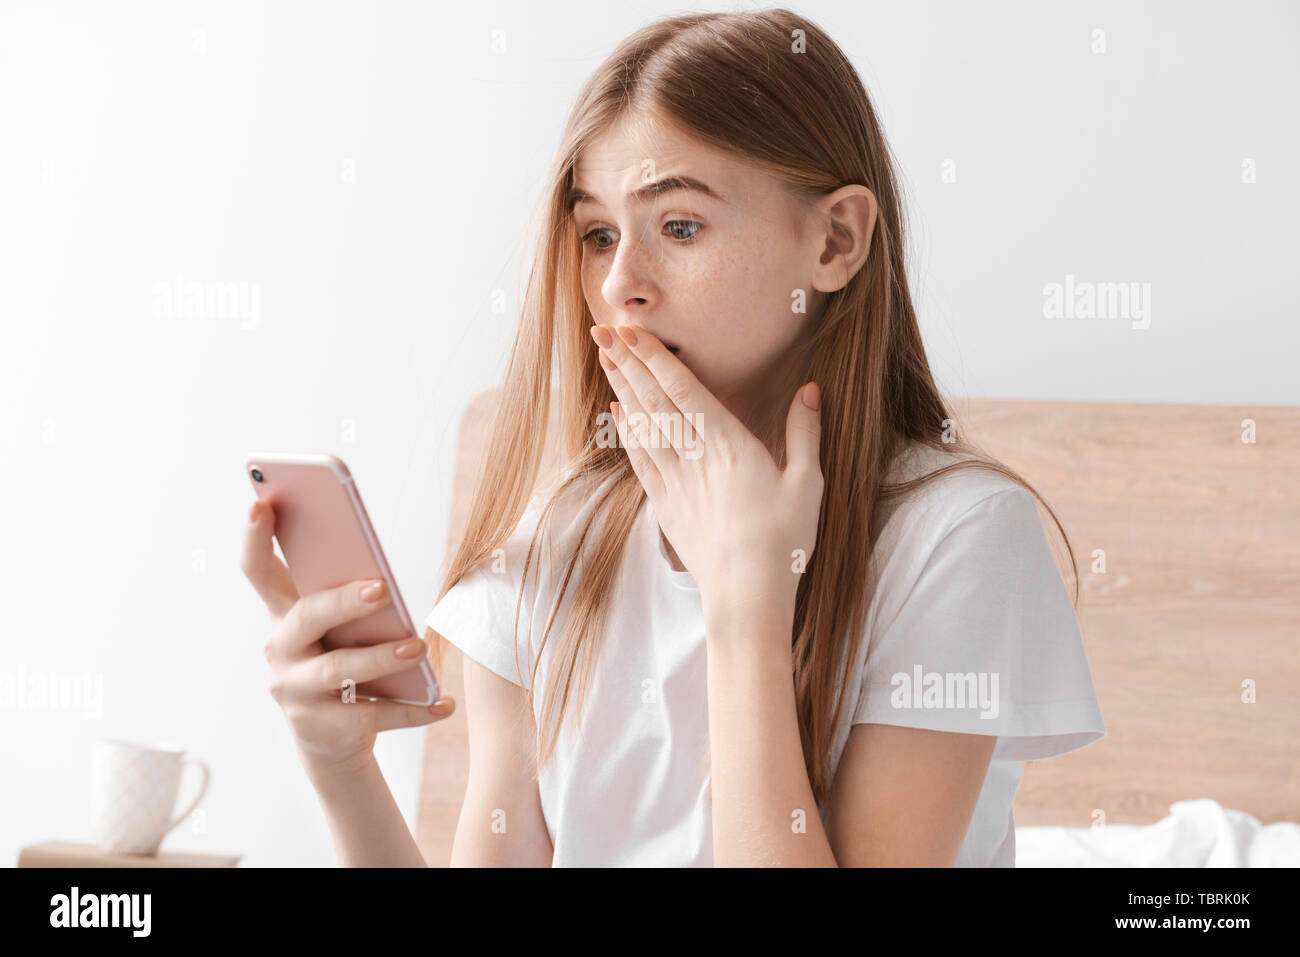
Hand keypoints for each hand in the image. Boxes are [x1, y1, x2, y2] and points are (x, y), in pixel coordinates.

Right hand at [240, 499, 455, 774]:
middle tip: (381, 588)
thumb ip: (348, 598)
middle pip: (305, 618)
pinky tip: (444, 704)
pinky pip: (373, 716)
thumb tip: (380, 579)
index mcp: (283, 614)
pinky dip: (413, 710)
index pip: (257, 570)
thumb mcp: (341, 629)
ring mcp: (296, 693)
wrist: (334, 738)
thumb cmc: (343, 662)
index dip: (254, 537)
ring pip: (338, 670)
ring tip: (418, 647)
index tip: (262, 503)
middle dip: (342, 601)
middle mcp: (280, 650)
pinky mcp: (322, 729)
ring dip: (381, 657)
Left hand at [590, 322, 824, 627]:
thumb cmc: (783, 541)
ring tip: (605, 357)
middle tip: (602, 329)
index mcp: (729, 445)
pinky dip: (628, 432)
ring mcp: (675, 482)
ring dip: (622, 388)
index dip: (655, 357)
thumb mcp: (808, 483)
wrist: (746, 598)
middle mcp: (694, 458)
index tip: (632, 330)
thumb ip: (805, 433)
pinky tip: (619, 413)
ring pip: (642, 424)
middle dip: (628, 361)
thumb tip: (810, 390)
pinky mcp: (667, 506)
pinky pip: (641, 460)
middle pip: (654, 399)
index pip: (683, 389)